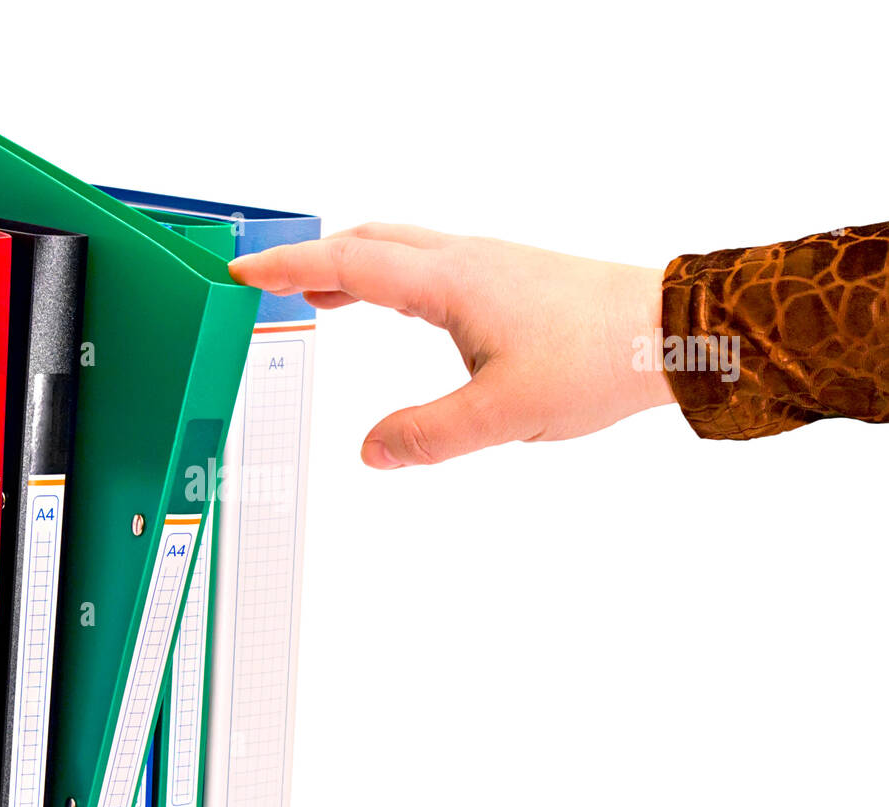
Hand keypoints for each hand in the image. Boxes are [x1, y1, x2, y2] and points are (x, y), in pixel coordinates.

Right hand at [229, 224, 671, 467]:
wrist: (673, 331)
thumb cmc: (598, 359)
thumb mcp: (504, 414)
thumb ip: (429, 436)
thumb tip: (371, 453)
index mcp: (451, 282)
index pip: (350, 265)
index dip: (290, 267)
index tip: (244, 268)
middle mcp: (464, 260)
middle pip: (368, 241)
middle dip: (311, 258)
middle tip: (267, 278)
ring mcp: (489, 262)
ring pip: (400, 247)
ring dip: (350, 265)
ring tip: (319, 293)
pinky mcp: (509, 276)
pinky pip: (428, 262)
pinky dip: (389, 274)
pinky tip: (397, 304)